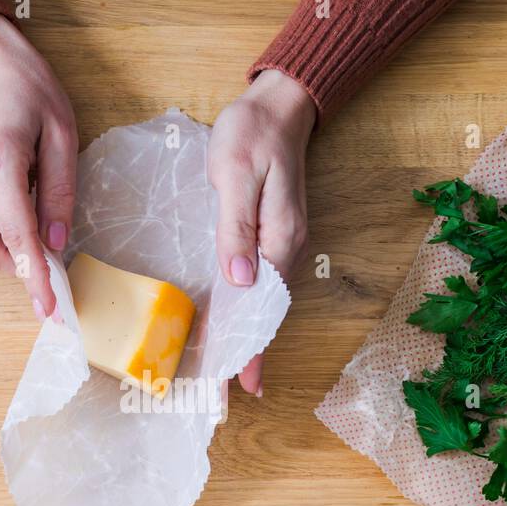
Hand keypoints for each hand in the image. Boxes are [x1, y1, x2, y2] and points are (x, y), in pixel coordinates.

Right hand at [0, 15, 77, 318]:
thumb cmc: (29, 90)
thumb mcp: (63, 135)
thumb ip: (61, 192)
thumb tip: (58, 242)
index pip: (20, 238)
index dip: (37, 279)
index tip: (50, 312)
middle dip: (27, 266)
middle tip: (59, 259)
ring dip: (15, 247)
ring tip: (38, 213)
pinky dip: (2, 231)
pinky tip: (20, 201)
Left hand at [207, 69, 316, 394]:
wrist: (278, 106)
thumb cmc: (253, 135)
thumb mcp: (238, 175)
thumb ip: (237, 227)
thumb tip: (239, 281)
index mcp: (279, 242)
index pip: (260, 309)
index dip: (249, 349)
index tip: (240, 387)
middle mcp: (284, 251)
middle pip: (263, 316)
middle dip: (244, 357)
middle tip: (223, 398)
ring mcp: (278, 246)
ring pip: (258, 305)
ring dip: (242, 339)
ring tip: (222, 376)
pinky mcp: (268, 238)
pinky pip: (255, 286)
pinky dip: (241, 312)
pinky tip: (228, 327)